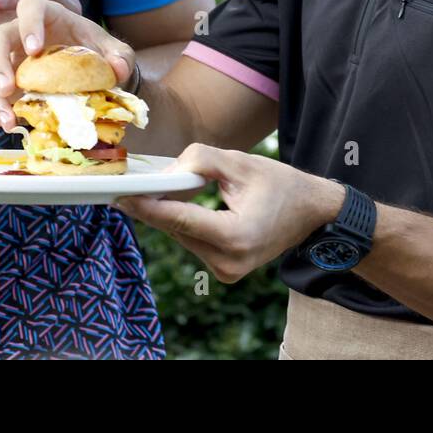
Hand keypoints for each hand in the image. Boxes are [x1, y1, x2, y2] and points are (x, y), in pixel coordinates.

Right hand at [0, 0, 134, 131]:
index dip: (29, 25)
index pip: (31, 7)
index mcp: (48, 16)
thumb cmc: (97, 52)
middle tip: (8, 89)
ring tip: (6, 119)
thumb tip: (118, 69)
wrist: (90, 70)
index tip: (34, 49)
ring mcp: (10, 59)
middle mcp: (21, 34)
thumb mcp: (113, 51)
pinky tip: (1, 123)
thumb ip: (121, 55)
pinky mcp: (3, 81)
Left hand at [115, 144, 345, 283]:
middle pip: (177, 228)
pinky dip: (185, 223)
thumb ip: (201, 161)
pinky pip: (193, 242)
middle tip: (133, 185)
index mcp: (236, 236)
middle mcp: (229, 261)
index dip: (148, 206)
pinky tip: (180, 205)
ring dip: (170, 213)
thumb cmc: (281, 184)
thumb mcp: (241, 162)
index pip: (181, 219)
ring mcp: (227, 271)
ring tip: (159, 190)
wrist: (312, 213)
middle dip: (156, 205)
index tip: (121, 196)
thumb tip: (167, 172)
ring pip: (182, 236)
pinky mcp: (226, 271)